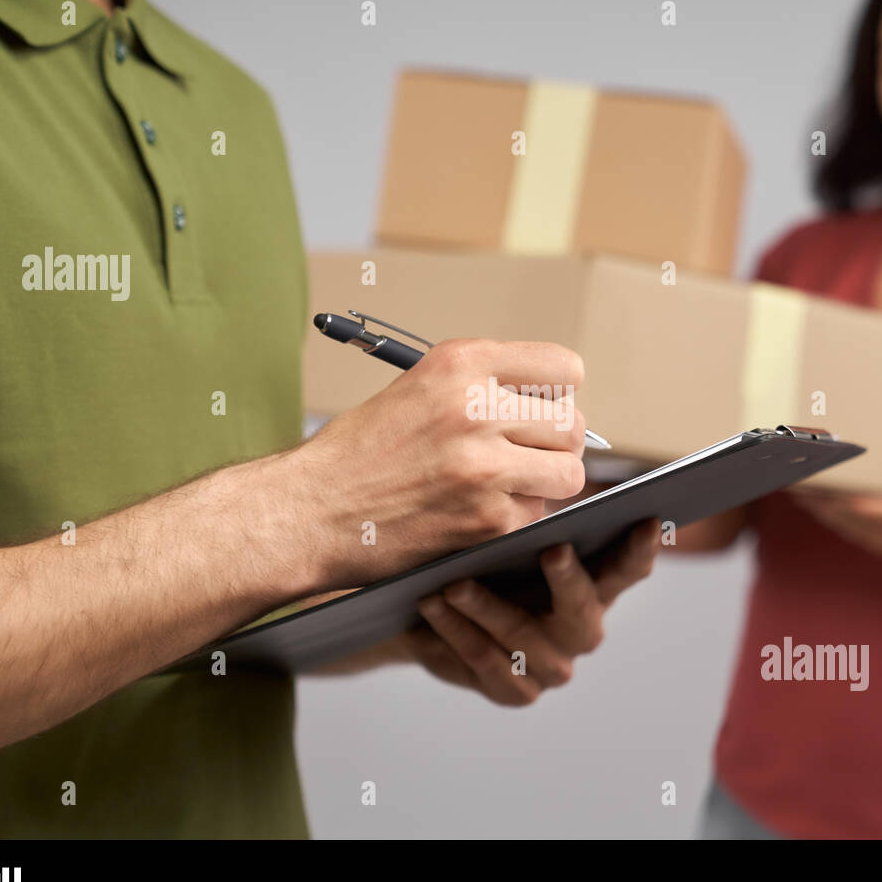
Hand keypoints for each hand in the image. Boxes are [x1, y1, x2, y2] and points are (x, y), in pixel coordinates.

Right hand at [295, 339, 586, 589]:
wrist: (308, 510)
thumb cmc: (357, 451)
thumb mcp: (418, 387)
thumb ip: (483, 386)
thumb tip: (551, 401)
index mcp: (461, 363)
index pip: (564, 367)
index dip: (559, 393)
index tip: (543, 409)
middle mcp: (476, 408)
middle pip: (573, 423)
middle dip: (556, 444)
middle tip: (526, 456)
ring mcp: (484, 466)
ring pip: (568, 473)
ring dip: (545, 484)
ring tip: (507, 486)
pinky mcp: (485, 519)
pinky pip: (536, 515)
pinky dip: (513, 519)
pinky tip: (474, 514)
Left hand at [402, 518, 661, 704]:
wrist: (434, 615)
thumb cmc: (487, 565)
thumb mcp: (510, 540)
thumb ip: (532, 525)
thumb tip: (534, 489)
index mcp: (595, 588)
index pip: (628, 569)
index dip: (641, 549)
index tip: (648, 520)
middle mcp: (581, 632)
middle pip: (584, 613)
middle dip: (569, 581)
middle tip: (552, 549)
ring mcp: (551, 667)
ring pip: (522, 639)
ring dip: (486, 608)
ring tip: (452, 584)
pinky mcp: (515, 691)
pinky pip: (484, 661)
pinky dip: (455, 631)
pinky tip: (430, 606)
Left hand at [792, 446, 881, 570]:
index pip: (856, 506)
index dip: (829, 495)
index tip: (808, 481)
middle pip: (837, 514)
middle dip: (812, 496)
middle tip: (786, 477)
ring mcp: (878, 540)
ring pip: (836, 522)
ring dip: (815, 505)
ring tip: (791, 486)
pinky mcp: (877, 543)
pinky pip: (844, 528)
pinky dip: (828, 514)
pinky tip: (815, 503)